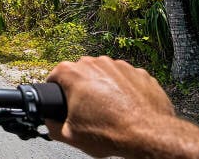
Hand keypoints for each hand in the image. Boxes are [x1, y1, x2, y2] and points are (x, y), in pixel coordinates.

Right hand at [45, 56, 174, 157]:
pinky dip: (124, 91)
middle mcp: (96, 63)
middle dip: (81, 88)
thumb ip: (52, 125)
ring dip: (103, 88)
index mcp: (73, 73)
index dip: (55, 90)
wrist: (149, 136)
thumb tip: (50, 122)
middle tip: (86, 110)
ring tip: (109, 111)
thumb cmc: (111, 133)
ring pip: (104, 75)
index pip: (55, 75)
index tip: (61, 101)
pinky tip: (125, 108)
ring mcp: (120, 66)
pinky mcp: (139, 73)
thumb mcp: (70, 136)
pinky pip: (126, 80)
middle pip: (81, 73)